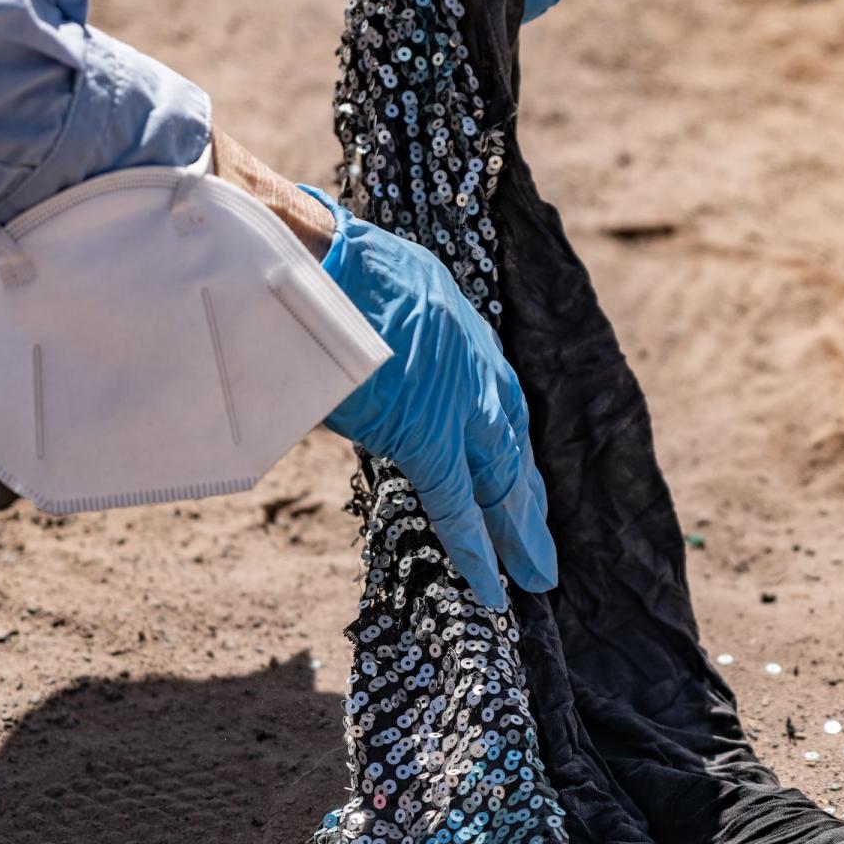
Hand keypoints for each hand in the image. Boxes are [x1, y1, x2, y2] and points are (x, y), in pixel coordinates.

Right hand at [301, 188, 556, 611]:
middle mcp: (470, 357)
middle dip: (525, 493)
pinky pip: (458, 502)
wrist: (302, 256)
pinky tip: (495, 587)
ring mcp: (455, 396)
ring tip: (536, 572)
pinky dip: (476, 547)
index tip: (516, 475)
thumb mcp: (366, 291)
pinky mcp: (427, 432)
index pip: (494, 393)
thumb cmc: (311, 267)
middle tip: (542, 543)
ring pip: (499, 474)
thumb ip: (379, 337)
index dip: (504, 440)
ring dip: (518, 526)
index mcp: (454, 321)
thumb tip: (350, 368)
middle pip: (508, 439)